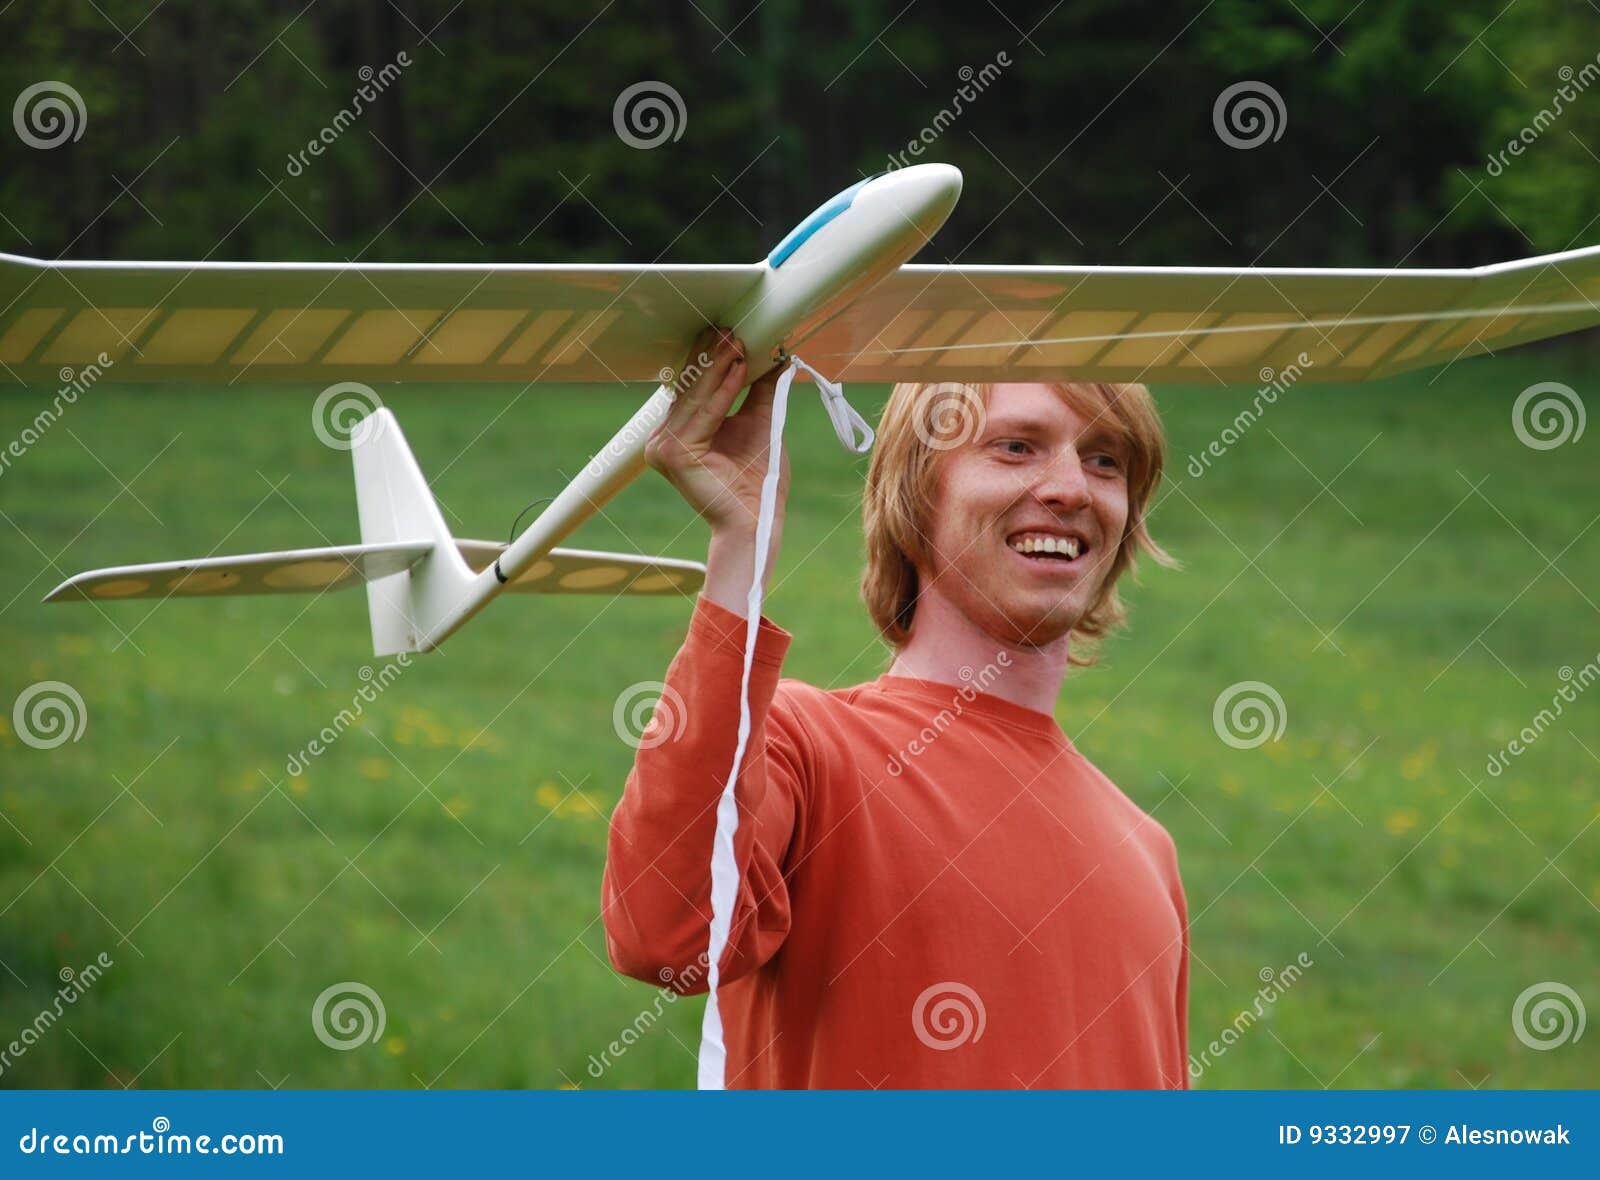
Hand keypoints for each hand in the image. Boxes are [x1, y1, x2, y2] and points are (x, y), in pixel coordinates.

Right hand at [645, 327, 788, 540]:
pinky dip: (724, 389)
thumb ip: (759, 391)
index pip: (692, 385)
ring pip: (696, 396)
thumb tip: (775, 356)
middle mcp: (664, 438)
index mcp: (678, 431)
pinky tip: (738, 367)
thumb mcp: (761, 423)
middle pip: (690, 387)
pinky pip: (704, 414)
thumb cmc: (757, 480)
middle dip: (713, 355)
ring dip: (719, 366)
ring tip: (737, 340)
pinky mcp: (673, 455)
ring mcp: (664, 447)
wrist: (757, 519)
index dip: (710, 357)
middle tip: (732, 327)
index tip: (729, 329)